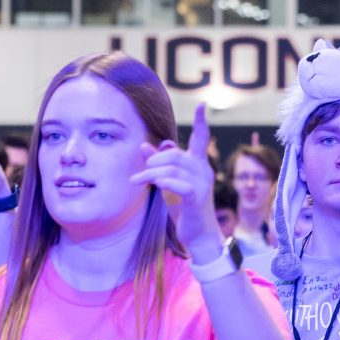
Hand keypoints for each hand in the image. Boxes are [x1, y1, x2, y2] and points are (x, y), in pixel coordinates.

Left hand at [132, 103, 221, 255]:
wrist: (199, 235)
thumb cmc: (184, 208)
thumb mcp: (169, 183)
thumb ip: (158, 164)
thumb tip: (143, 145)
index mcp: (198, 164)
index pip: (201, 138)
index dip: (201, 122)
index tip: (202, 105)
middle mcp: (203, 170)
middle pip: (175, 154)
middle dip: (155, 160)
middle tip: (143, 171)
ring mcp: (202, 183)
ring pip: (172, 168)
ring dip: (150, 174)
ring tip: (137, 181)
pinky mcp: (197, 197)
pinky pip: (178, 183)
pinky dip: (162, 183)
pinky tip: (153, 187)